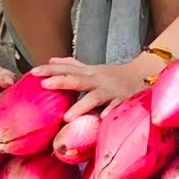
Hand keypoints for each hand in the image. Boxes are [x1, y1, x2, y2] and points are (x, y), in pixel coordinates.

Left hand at [34, 54, 165, 121]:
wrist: (146, 75)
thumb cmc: (115, 76)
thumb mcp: (93, 69)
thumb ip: (73, 65)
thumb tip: (50, 60)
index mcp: (90, 73)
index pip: (67, 69)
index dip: (50, 70)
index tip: (33, 72)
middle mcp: (99, 80)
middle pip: (78, 80)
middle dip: (62, 81)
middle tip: (44, 85)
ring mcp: (112, 90)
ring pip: (96, 97)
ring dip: (82, 105)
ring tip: (67, 117)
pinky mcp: (125, 100)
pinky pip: (117, 107)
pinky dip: (111, 111)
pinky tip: (103, 119)